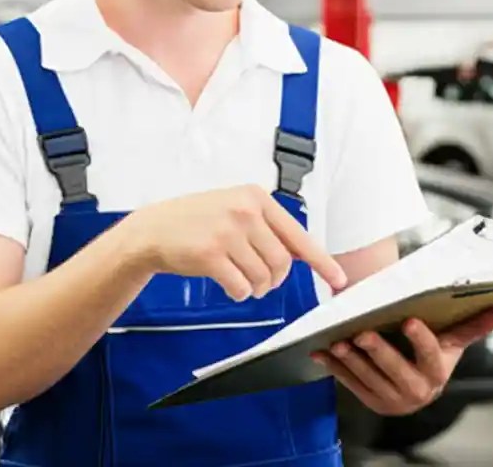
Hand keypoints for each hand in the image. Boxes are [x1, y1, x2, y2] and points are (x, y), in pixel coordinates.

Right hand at [120, 184, 346, 299]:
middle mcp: (244, 211)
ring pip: (263, 277)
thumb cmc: (196, 221)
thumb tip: (300, 254)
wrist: (152, 230)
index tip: (339, 279)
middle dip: (274, 279)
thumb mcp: (234, 208)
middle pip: (282, 263)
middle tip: (260, 280)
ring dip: (256, 288)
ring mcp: (227, 231)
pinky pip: (241, 287)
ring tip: (242, 281)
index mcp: (255, 198)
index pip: (298, 235)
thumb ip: (266, 227)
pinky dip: (239, 293)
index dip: (322, 261)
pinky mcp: (210, 254)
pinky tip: (228, 284)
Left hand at [311, 305, 492, 415]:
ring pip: (369, 378)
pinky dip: (335, 368)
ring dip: (351, 360)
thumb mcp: (453, 342)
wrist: (416, 385)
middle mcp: (417, 391)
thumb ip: (473, 326)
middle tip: (362, 334)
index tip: (408, 321)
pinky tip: (322, 352)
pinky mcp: (371, 402)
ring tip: (337, 341)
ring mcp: (391, 400)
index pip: (431, 355)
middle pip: (395, 371)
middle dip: (378, 352)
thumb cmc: (435, 355)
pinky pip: (350, 384)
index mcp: (437, 373)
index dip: (420, 340)